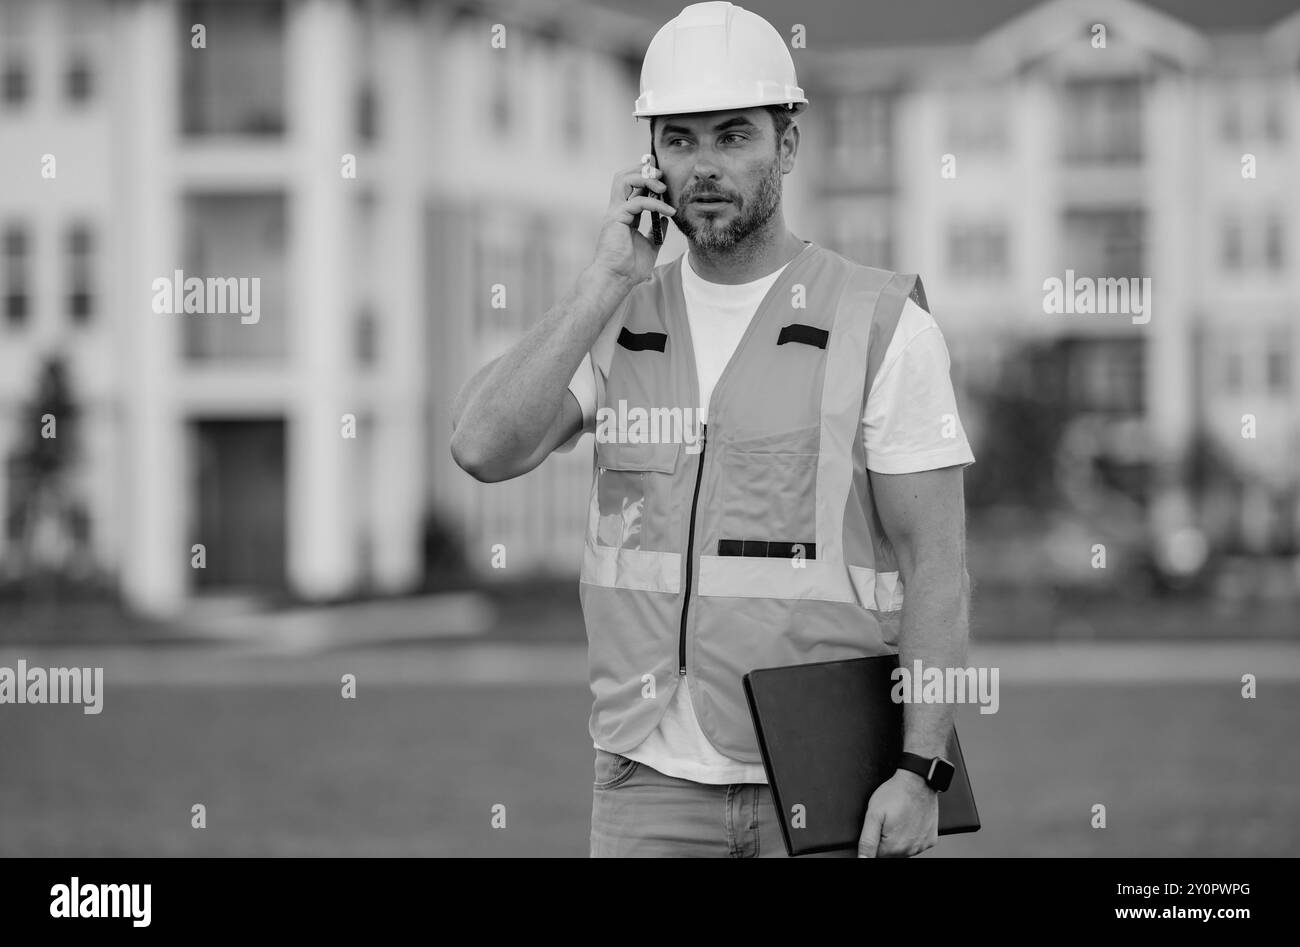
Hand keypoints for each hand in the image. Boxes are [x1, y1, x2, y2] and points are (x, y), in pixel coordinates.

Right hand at [591, 162, 675, 287]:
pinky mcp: (617, 218)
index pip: (631, 186)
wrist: (617, 280)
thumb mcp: (650, 245)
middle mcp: (617, 210)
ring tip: (663, 186)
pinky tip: (669, 211)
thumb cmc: (629, 268)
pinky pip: (638, 202)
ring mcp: (615, 212)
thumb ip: (656, 230)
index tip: (662, 175)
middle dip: (642, 169)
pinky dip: (656, 204)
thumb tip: (665, 217)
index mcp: (623, 215)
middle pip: (624, 176)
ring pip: (624, 180)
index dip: (644, 177)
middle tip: (661, 172)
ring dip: (645, 178)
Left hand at [857, 770, 938, 856]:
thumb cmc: (896, 793)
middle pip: (890, 852)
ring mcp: (921, 845)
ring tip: (899, 818)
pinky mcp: (930, 839)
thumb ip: (867, 840)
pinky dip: (912, 834)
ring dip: (899, 837)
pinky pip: (916, 843)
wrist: (918, 782)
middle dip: (886, 837)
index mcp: (893, 846)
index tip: (879, 824)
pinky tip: (910, 820)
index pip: (876, 853)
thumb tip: (863, 858)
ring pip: (903, 848)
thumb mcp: (873, 814)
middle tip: (888, 819)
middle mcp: (909, 850)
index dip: (875, 837)